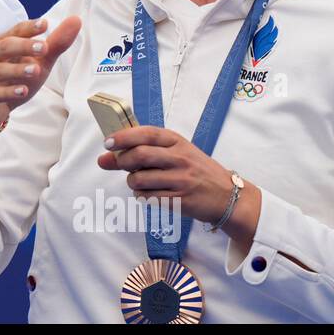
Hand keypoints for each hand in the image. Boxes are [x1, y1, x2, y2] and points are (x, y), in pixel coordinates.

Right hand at [0, 16, 81, 133]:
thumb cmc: (15, 80)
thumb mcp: (39, 62)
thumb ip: (56, 44)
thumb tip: (76, 20)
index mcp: (2, 44)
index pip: (14, 31)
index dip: (28, 28)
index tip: (45, 24)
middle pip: (4, 47)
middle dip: (24, 46)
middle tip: (44, 47)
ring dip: (17, 70)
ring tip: (36, 71)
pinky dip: (6, 92)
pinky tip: (22, 91)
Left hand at [98, 126, 253, 228]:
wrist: (227, 196)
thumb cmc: (197, 171)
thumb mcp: (178, 152)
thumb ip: (144, 151)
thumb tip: (106, 157)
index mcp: (177, 141)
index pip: (146, 134)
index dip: (123, 137)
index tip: (107, 143)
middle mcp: (179, 158)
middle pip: (139, 155)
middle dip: (122, 161)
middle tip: (120, 164)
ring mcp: (180, 180)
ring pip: (139, 179)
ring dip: (132, 182)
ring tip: (140, 182)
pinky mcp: (179, 200)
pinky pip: (147, 197)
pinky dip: (141, 196)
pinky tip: (150, 193)